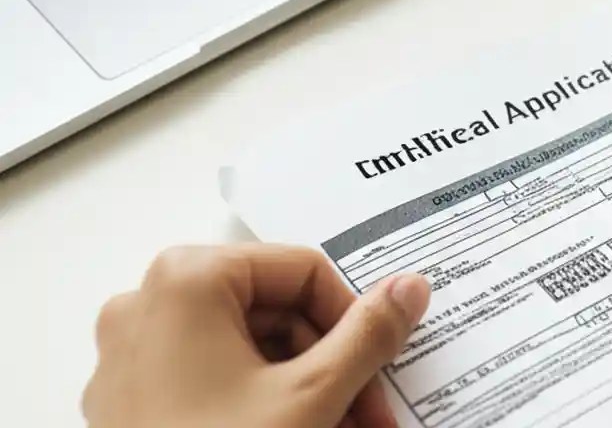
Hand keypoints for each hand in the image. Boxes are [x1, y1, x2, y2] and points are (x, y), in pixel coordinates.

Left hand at [83, 244, 429, 427]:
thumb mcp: (314, 395)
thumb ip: (368, 335)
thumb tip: (409, 288)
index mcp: (188, 279)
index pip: (303, 271)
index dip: (352, 320)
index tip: (379, 366)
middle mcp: (148, 304)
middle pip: (275, 312)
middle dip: (332, 365)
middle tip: (370, 416)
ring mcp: (132, 355)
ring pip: (247, 351)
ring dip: (304, 389)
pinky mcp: (130, 400)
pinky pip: (213, 381)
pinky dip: (260, 404)